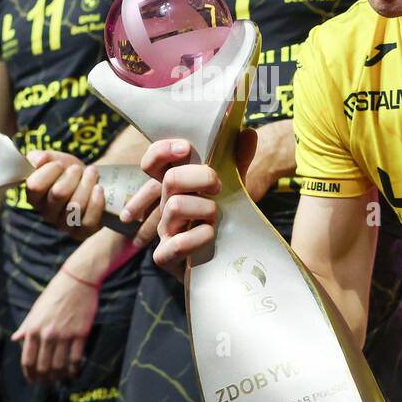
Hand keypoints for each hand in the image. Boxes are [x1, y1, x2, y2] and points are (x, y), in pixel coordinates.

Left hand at [11, 267, 99, 383]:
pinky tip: (74, 373)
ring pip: (59, 366)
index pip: (28, 360)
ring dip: (59, 377)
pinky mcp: (80, 334)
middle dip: (44, 379)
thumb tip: (15, 339)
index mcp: (33, 329)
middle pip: (43, 367)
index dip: (29, 375)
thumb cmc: (54, 294)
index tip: (32, 381)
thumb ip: (26, 327)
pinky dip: (74, 370)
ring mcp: (65, 335)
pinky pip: (76, 358)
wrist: (77, 281)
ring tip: (60, 380)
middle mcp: (47, 334)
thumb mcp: (35, 309)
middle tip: (47, 384)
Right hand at [24, 150, 105, 239]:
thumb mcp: (54, 159)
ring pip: (75, 206)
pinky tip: (99, 188)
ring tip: (92, 173)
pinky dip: (96, 202)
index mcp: (34, 197)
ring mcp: (64, 225)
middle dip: (72, 176)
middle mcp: (46, 214)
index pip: (35, 185)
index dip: (49, 171)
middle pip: (58, 194)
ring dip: (87, 184)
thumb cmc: (69, 172)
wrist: (91, 181)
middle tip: (78, 169)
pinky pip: (88, 221)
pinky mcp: (82, 232)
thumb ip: (41, 157)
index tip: (59, 164)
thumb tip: (39, 159)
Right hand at [133, 131, 257, 275]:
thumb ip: (237, 163)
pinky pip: (176, 244)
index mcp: (175, 187)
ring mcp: (163, 231)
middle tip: (218, 186)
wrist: (226, 267)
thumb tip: (248, 133)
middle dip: (200, 177)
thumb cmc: (224, 224)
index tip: (186, 148)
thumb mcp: (232, 190)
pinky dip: (199, 238)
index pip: (153, 162)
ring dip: (205, 209)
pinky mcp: (166, 256)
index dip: (162, 150)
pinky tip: (210, 237)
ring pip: (175, 206)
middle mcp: (165, 205)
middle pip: (170, 179)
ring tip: (216, 218)